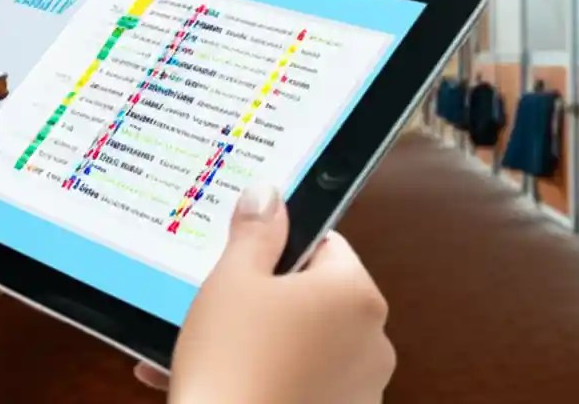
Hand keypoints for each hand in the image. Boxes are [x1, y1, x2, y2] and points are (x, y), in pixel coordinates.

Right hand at [134, 184, 395, 403]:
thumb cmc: (233, 364)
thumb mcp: (232, 281)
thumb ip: (256, 232)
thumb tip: (269, 194)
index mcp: (355, 293)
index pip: (325, 246)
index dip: (280, 248)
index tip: (244, 261)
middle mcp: (373, 341)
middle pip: (316, 299)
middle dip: (267, 301)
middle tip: (217, 307)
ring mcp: (362, 389)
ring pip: (306, 347)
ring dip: (262, 344)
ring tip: (205, 351)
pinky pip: (303, 387)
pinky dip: (267, 380)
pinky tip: (217, 383)